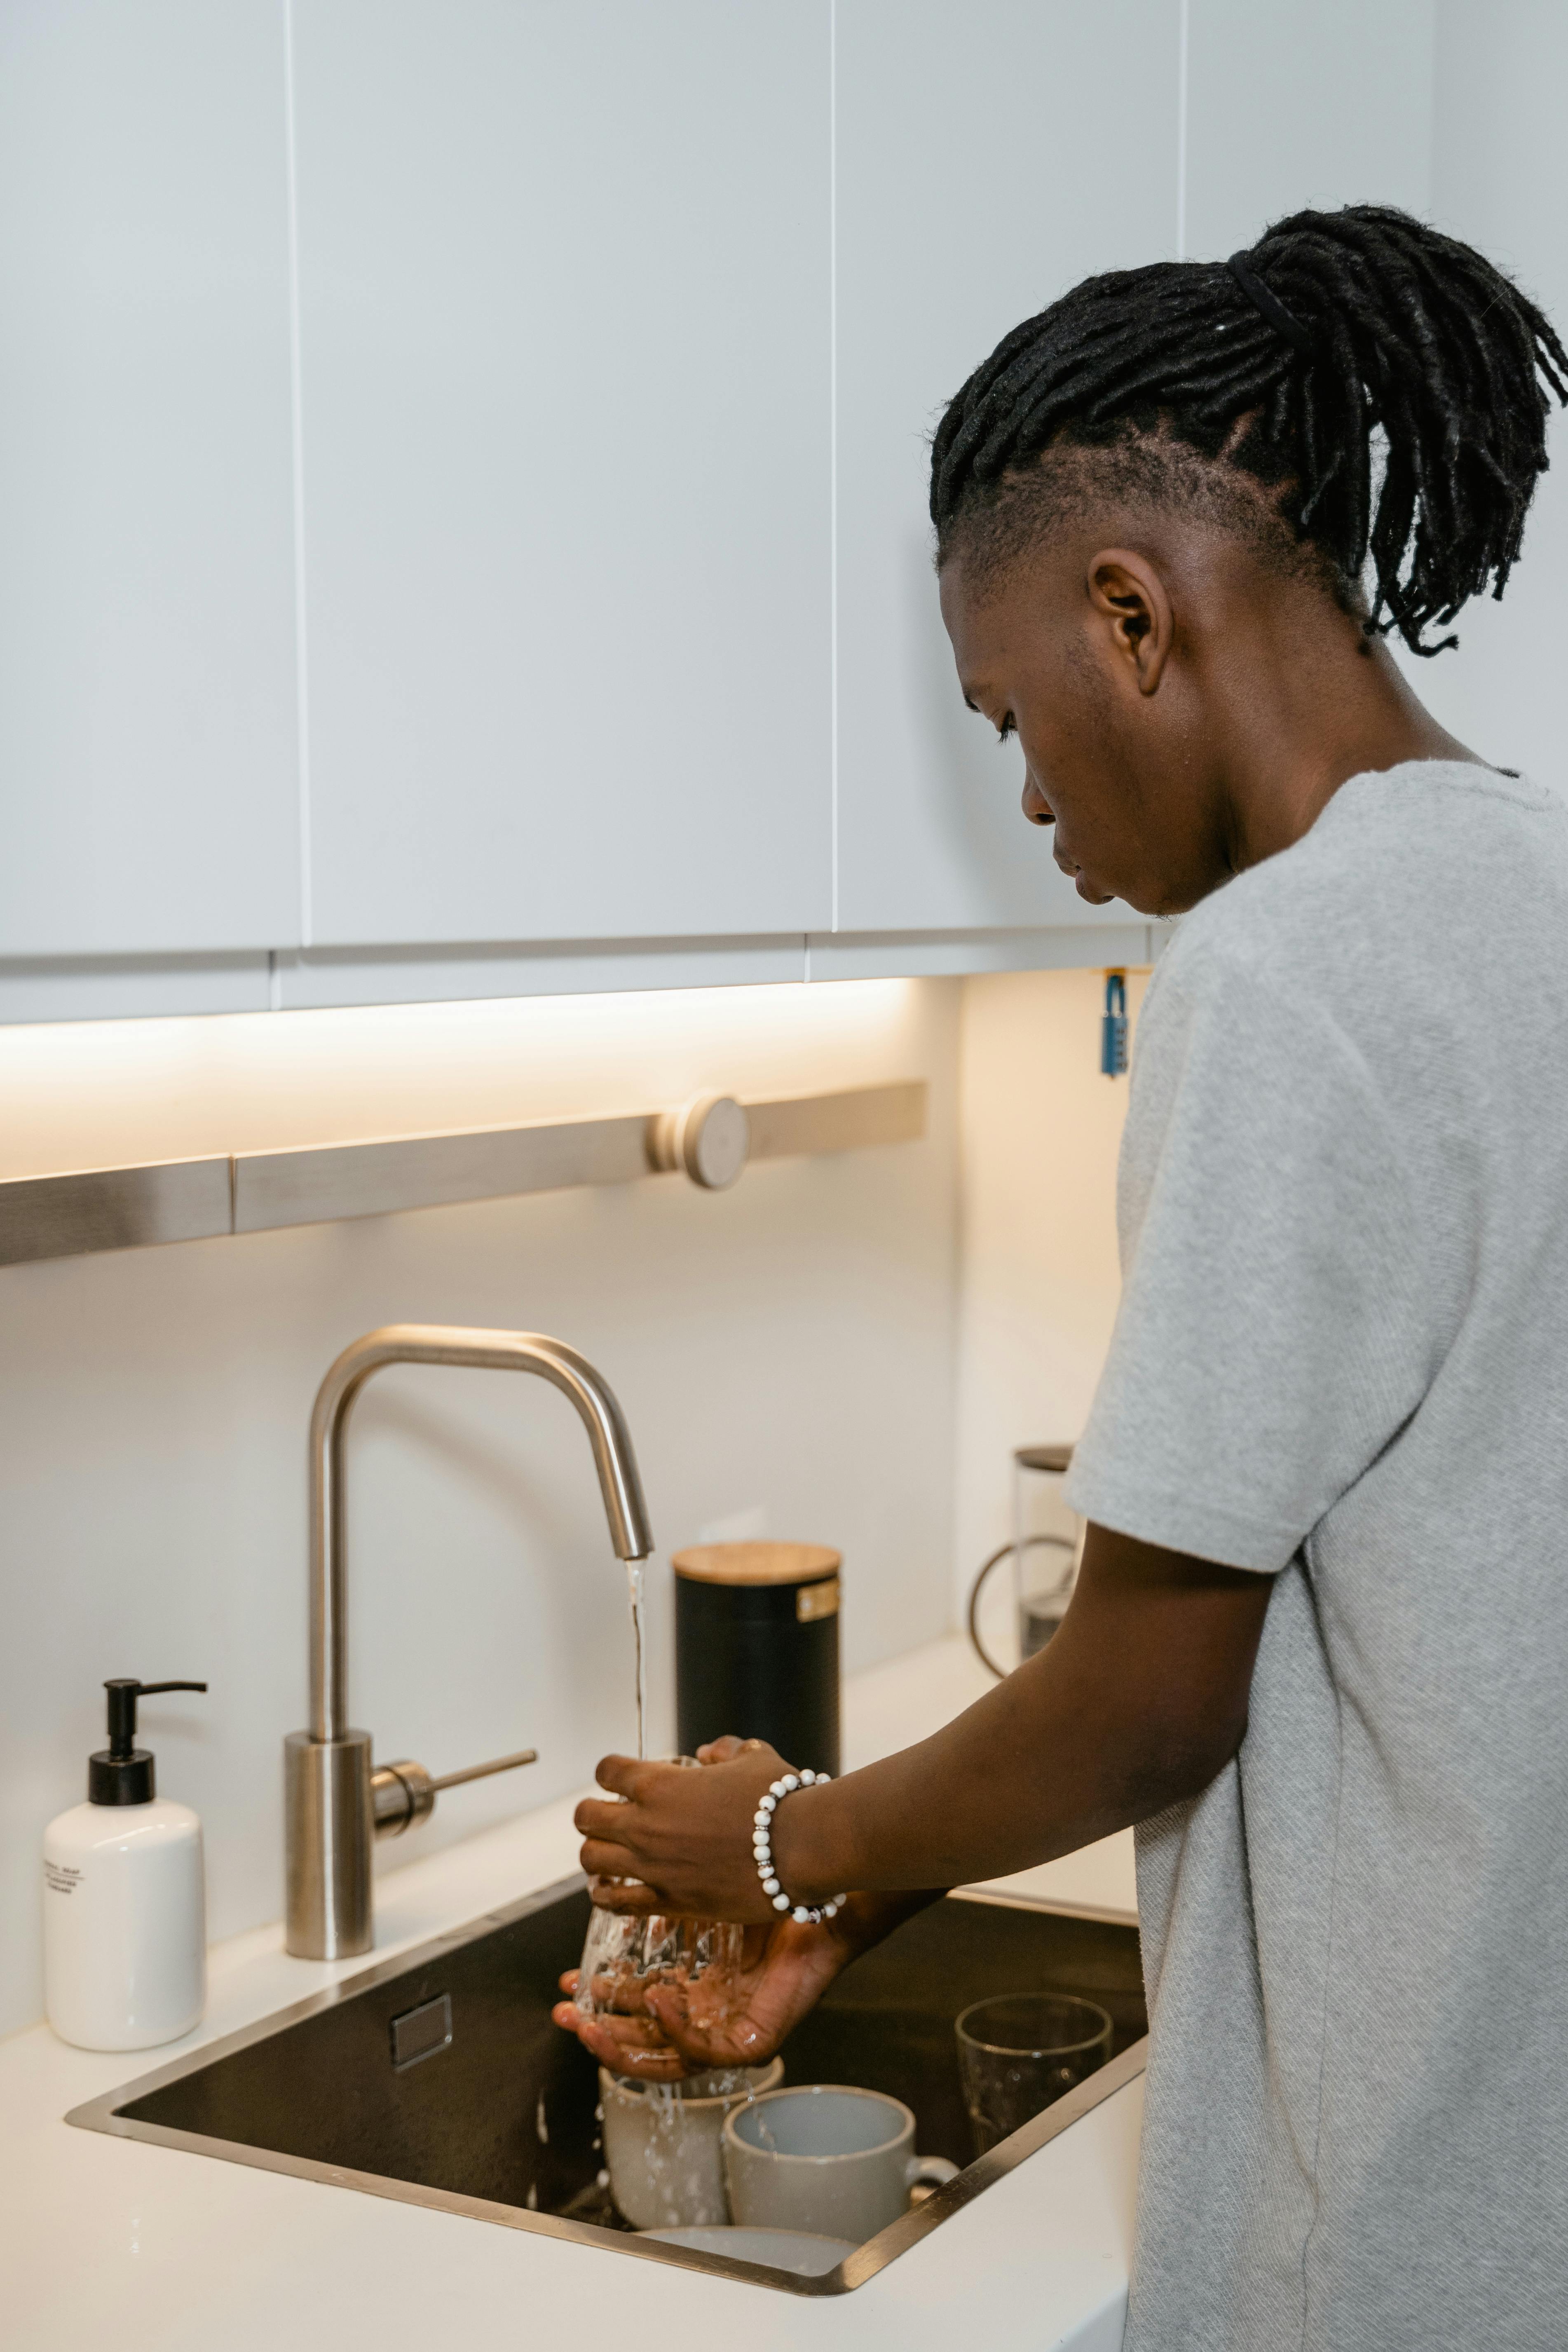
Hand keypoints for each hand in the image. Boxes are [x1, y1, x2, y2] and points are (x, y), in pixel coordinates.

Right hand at [551, 1903, 862, 2082]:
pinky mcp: (756, 2044)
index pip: (638, 2014)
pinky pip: (707, 2051)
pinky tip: (657, 1998)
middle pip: (644, 2043)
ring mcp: (732, 2036)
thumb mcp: (705, 1911)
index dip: (602, 2004)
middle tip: (563, 2013)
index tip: (569, 1984)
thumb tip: (624, 1901)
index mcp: (697, 1995)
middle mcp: (711, 2020)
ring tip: (590, 2022)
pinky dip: (677, 2030)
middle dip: (599, 2032)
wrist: (821, 1904)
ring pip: (668, 2061)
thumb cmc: (771, 1906)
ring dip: (624, 2045)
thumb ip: (667, 1916)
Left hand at [574, 1735, 823, 1922]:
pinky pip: (616, 1903)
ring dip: (595, 1854)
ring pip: (591, 1860)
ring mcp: (653, 1866)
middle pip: (586, 1817)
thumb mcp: (753, 1758)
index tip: (621, 1778)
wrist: (801, 1848)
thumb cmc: (780, 1799)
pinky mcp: (669, 1902)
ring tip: (606, 1855)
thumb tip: (709, 1753)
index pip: (607, 1770)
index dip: (611, 1771)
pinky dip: (606, 1895)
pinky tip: (608, 1891)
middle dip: (593, 1814)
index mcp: (659, 1784)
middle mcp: (646, 1824)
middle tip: (608, 1816)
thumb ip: (726, 1751)